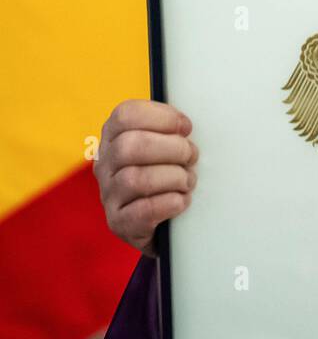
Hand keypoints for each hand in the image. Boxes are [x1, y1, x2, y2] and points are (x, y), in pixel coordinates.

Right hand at [94, 100, 198, 256]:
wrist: (162, 224)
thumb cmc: (168, 175)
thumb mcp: (166, 147)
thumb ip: (172, 131)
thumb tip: (190, 124)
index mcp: (114, 136)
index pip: (126, 114)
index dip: (162, 117)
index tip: (187, 127)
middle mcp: (104, 163)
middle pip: (131, 146)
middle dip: (172, 149)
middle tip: (191, 157)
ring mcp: (109, 194)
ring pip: (136, 178)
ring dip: (174, 177)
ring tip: (188, 181)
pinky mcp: (119, 223)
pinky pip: (143, 211)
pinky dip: (170, 203)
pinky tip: (182, 200)